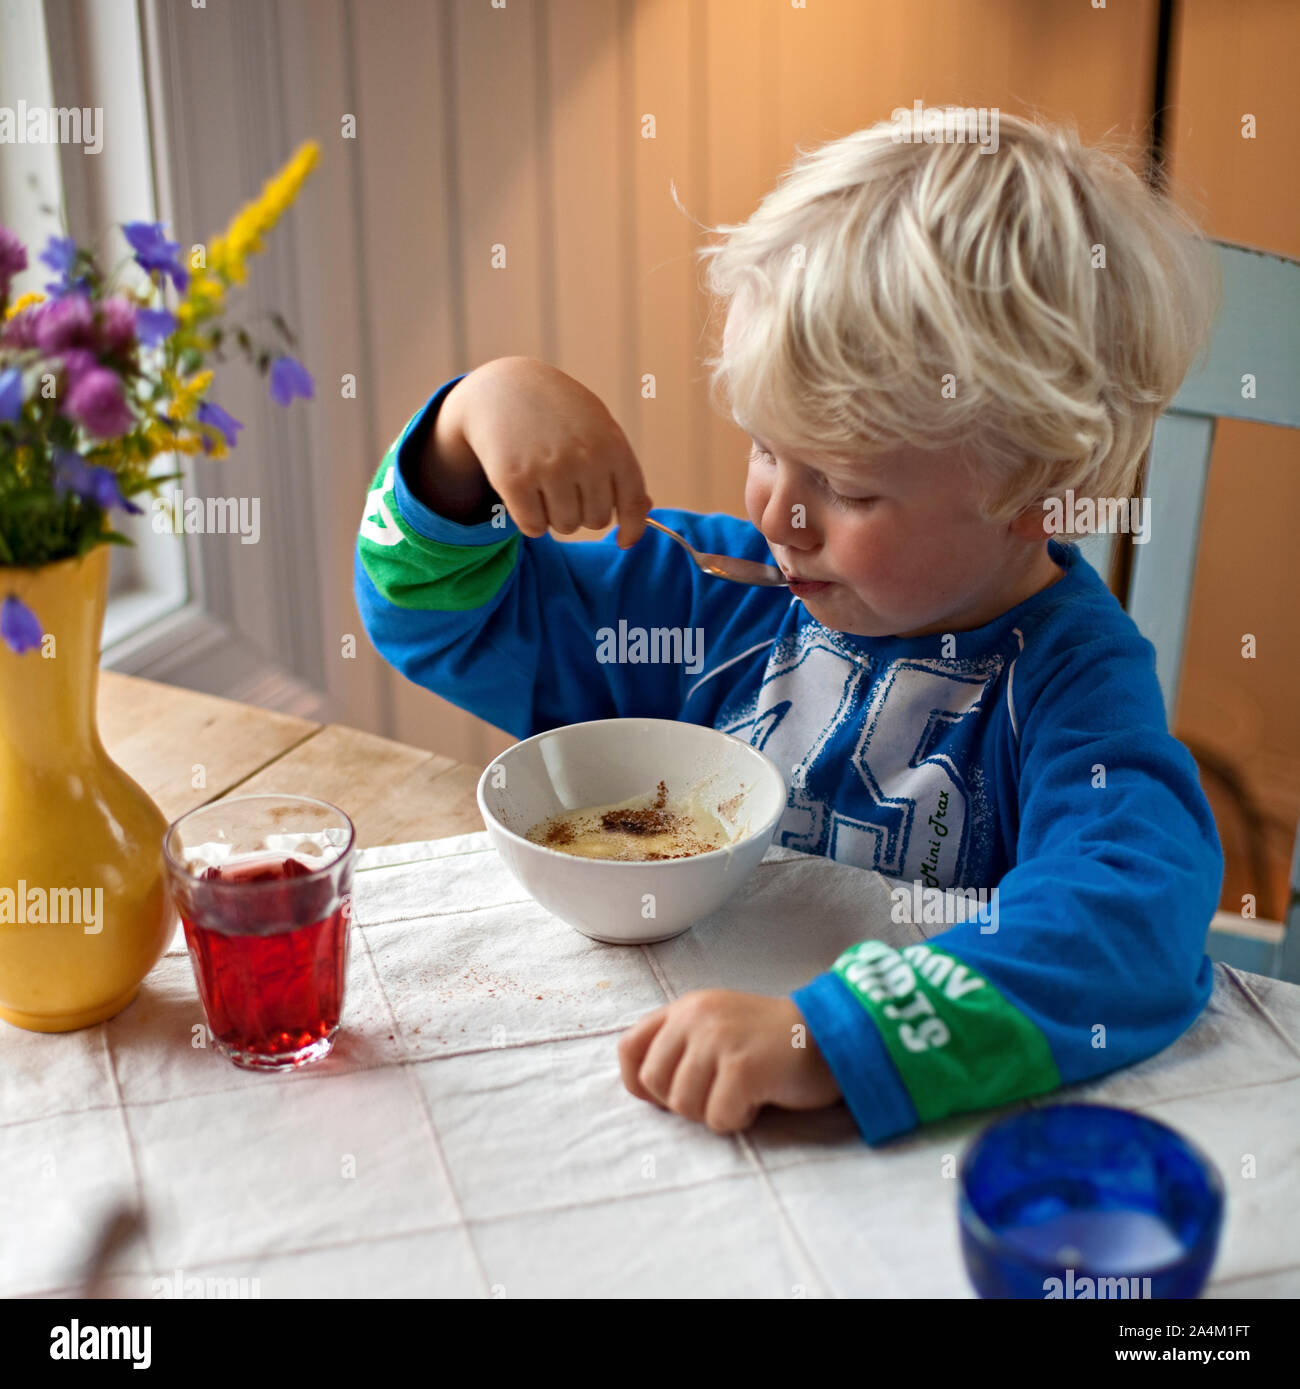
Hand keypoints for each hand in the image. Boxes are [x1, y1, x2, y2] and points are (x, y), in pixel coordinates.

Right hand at [436, 356, 652, 546]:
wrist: (504, 388)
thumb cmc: (559, 414)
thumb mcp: (598, 428)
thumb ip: (620, 469)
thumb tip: (642, 513)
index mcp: (612, 445)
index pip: (632, 502)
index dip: (632, 528)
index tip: (624, 540)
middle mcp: (585, 458)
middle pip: (596, 521)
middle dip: (583, 512)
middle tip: (566, 487)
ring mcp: (549, 469)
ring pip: (565, 526)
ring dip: (555, 515)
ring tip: (544, 485)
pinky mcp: (515, 480)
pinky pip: (533, 527)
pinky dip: (530, 519)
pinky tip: (525, 493)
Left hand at [618, 989, 841, 1133]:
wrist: (830, 1034)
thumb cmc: (772, 1041)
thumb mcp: (718, 1026)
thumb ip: (680, 1043)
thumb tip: (641, 1088)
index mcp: (686, 1007)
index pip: (629, 1048)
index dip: (640, 1083)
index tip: (667, 1096)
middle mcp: (696, 1017)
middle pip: (654, 1084)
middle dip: (683, 1102)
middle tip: (718, 1094)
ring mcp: (719, 1040)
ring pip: (683, 1106)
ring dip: (713, 1112)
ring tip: (742, 1093)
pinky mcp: (743, 1067)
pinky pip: (718, 1118)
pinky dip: (738, 1120)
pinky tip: (759, 1099)